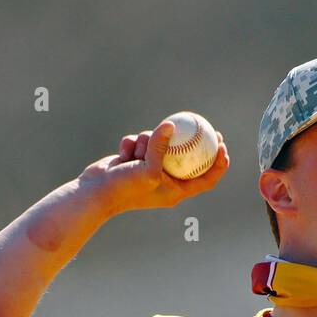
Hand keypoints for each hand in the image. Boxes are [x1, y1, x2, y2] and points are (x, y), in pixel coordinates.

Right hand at [76, 119, 229, 218]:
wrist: (94, 192)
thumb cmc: (124, 187)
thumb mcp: (148, 168)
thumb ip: (160, 147)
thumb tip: (170, 125)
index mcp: (175, 191)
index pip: (205, 179)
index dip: (218, 164)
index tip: (222, 146)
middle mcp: (165, 180)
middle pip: (187, 158)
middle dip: (196, 141)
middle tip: (206, 126)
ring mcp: (149, 169)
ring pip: (158, 143)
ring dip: (147, 142)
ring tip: (135, 154)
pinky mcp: (135, 160)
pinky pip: (140, 142)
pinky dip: (131, 144)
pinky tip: (123, 153)